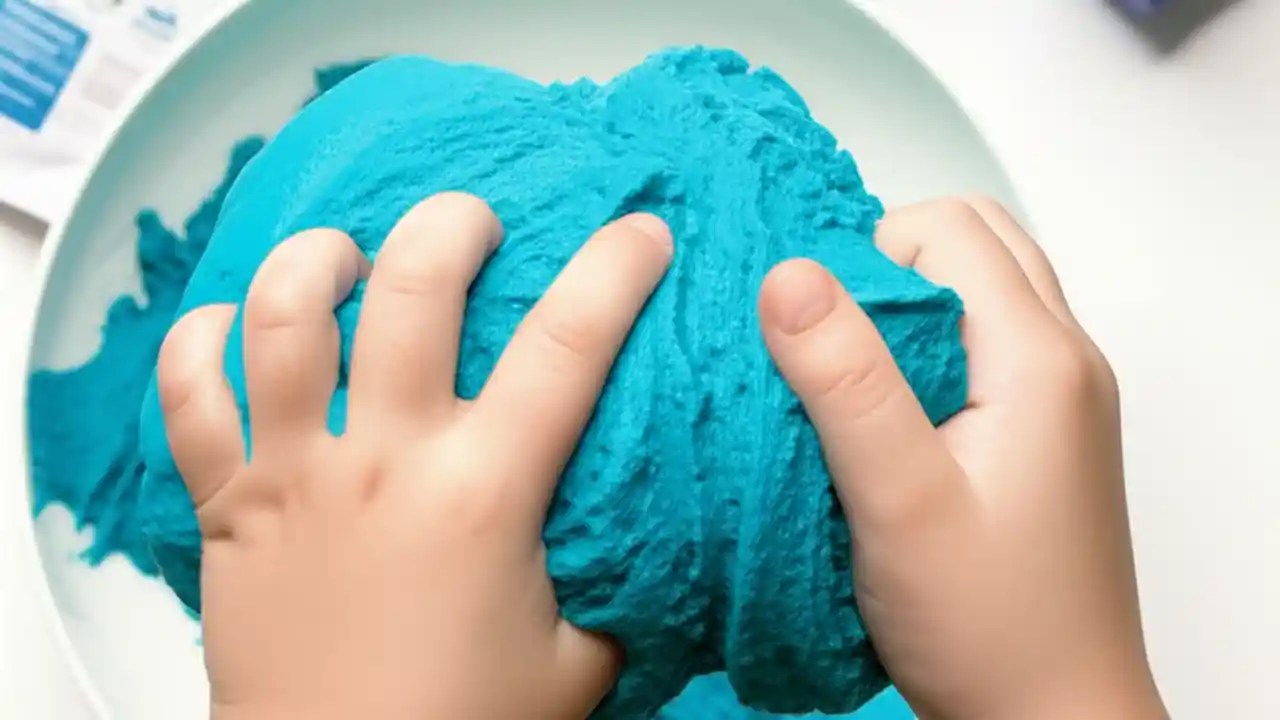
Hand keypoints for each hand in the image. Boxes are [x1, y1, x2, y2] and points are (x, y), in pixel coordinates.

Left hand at [156, 193, 673, 719]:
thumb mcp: (578, 664)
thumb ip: (613, 587)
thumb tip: (640, 536)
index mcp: (485, 492)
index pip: (567, 348)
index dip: (614, 273)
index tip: (641, 233)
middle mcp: (385, 460)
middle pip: (412, 288)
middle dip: (452, 227)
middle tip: (474, 227)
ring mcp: (296, 473)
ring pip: (285, 317)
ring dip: (320, 261)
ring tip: (349, 257)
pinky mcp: (227, 502)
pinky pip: (188, 394)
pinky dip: (200, 343)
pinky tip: (231, 326)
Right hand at [758, 197, 1166, 719]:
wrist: (1052, 718)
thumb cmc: (985, 626)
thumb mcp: (899, 502)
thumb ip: (846, 382)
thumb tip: (788, 274)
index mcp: (1040, 358)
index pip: (947, 229)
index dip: (865, 256)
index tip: (814, 330)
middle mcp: (1067, 360)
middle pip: (976, 243)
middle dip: (888, 267)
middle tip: (832, 343)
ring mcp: (1063, 398)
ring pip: (983, 293)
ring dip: (910, 309)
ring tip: (852, 376)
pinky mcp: (1045, 434)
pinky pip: (988, 345)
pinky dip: (931, 348)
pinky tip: (887, 414)